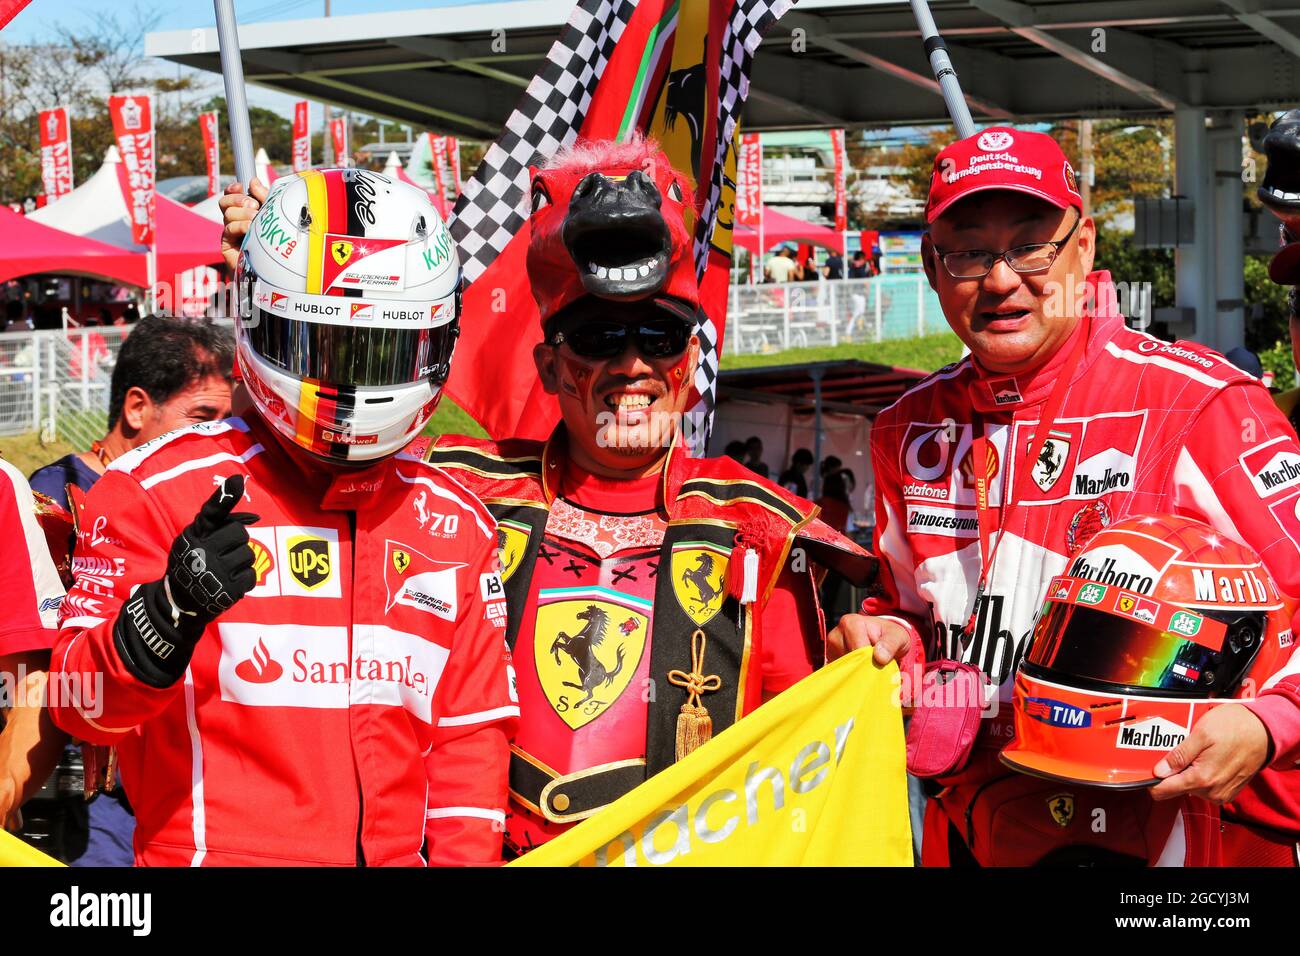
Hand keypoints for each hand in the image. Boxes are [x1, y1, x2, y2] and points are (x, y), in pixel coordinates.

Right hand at [166, 475, 259, 619]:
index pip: (212, 512)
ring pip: (249, 554)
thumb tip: (255, 516)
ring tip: (224, 569)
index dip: (224, 496)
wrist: (179, 601)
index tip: (237, 479)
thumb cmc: (192, 561)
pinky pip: (252, 576)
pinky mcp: (228, 591)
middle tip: (222, 553)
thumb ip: (219, 521)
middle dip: (236, 542)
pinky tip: (229, 582)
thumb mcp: (196, 537)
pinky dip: (244, 579)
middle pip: (241, 533)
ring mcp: (216, 573)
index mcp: (195, 536)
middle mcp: (203, 552)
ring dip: (241, 562)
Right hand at [219, 178, 267, 270]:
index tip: (242, 186)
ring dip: (243, 214)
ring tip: (257, 219)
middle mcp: (235, 221)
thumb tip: (253, 181)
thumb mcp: (272, 216)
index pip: (231, 195)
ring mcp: (230, 233)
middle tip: (254, 206)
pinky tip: (250, 229)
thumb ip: (264, 198)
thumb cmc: (276, 244)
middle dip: (238, 199)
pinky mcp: (227, 245)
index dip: (233, 189)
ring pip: (228, 214)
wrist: (275, 272)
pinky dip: (241, 226)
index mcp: (244, 212)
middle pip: (225, 202)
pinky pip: (229, 229)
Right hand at [827, 613, 911, 666]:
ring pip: (843, 668)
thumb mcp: (898, 636)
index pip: (857, 649)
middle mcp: (836, 634)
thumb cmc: (890, 636)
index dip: (870, 660)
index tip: (881, 664)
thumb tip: (880, 657)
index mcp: (851, 623)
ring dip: (857, 672)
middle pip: (848, 660)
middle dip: (863, 668)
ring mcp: (830, 648)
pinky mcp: (830, 659)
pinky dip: (851, 675)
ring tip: (869, 666)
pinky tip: (861, 672)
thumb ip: (891, 644)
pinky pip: (839, 673)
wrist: (883, 639)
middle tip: (876, 668)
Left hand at [1150, 704, 1270, 803]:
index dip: (1151, 780)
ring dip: (1188, 770)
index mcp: (1202, 779)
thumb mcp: (1201, 734)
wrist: (1265, 731)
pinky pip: (1204, 785)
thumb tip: (1159, 771)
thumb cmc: (1235, 727)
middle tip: (1179, 748)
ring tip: (1197, 750)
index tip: (1144, 770)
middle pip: (1176, 787)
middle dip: (1172, 770)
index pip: (1164, 791)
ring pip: (1190, 786)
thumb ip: (1179, 755)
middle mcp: (1211, 792)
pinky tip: (1207, 757)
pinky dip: (1200, 772)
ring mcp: (1221, 793)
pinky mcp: (1227, 791)